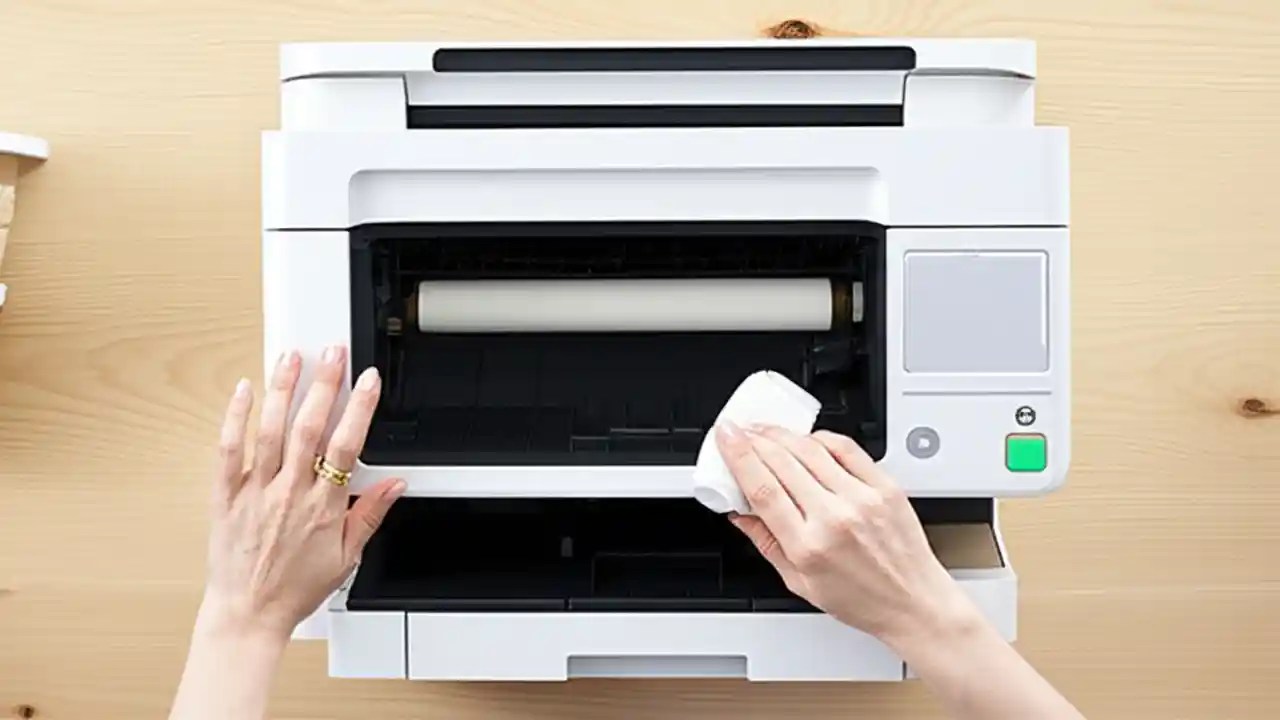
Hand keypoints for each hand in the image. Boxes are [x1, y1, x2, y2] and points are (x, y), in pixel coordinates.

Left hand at [171, 347, 404, 719]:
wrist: (248, 614)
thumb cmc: (294, 588)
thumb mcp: (347, 557)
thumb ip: (370, 515)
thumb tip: (395, 485)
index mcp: (322, 507)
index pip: (345, 447)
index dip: (359, 409)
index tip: (367, 381)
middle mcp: (288, 494)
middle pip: (308, 429)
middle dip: (323, 385)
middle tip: (332, 353)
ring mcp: (255, 492)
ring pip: (269, 431)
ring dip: (281, 390)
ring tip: (291, 358)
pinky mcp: (226, 495)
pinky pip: (229, 450)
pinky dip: (236, 418)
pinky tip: (244, 390)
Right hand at [714, 422, 980, 649]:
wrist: (913, 601)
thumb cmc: (861, 598)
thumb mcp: (799, 582)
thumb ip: (766, 542)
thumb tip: (739, 513)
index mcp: (808, 547)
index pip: (762, 489)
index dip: (738, 456)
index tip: (726, 437)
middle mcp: (835, 519)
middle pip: (783, 462)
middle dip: (755, 439)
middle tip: (742, 430)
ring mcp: (862, 499)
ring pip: (812, 450)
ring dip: (783, 434)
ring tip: (768, 431)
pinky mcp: (884, 487)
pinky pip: (847, 449)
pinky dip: (822, 438)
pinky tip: (809, 440)